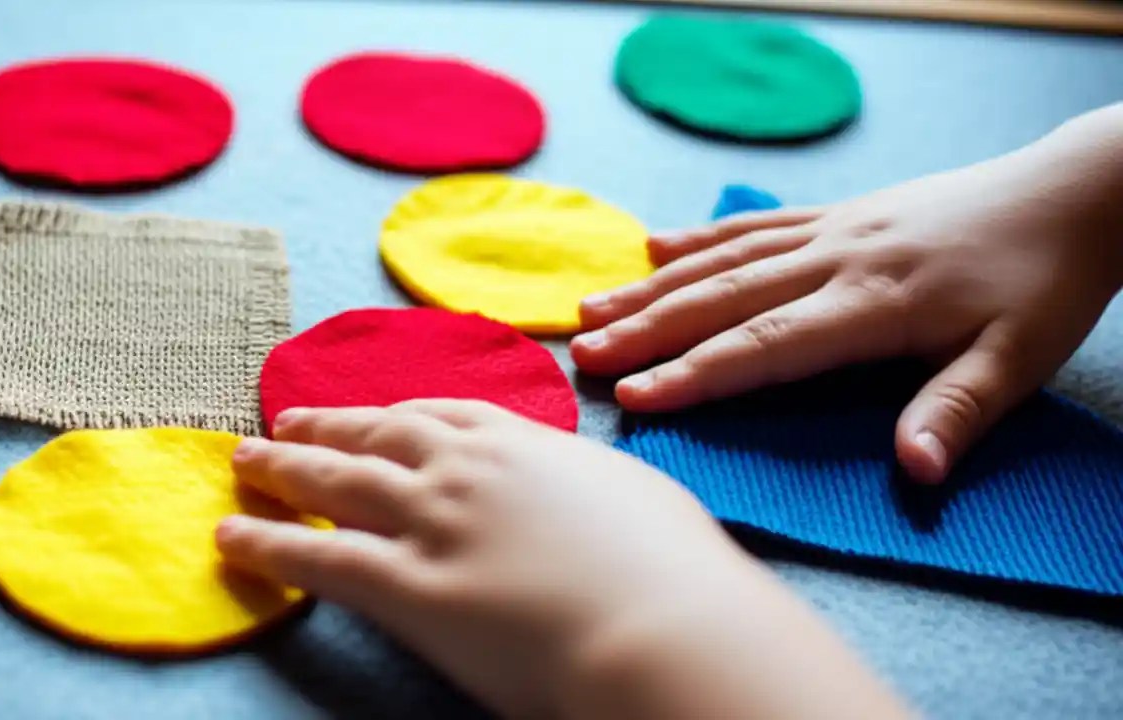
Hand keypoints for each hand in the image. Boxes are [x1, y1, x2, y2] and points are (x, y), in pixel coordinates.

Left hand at [216, 401, 907, 718]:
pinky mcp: (406, 585)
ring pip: (335, 484)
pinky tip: (231, 537)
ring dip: (281, 471)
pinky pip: (317, 556)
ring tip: (243, 462)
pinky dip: (266, 543)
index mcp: (522, 442)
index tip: (365, 414)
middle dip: (323, 427)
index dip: (391, 414)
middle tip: (280, 424)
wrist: (664, 625)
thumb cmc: (671, 570)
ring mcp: (430, 520)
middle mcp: (464, 467)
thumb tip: (581, 492)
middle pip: (373, 436)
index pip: (440, 414)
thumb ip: (587, 485)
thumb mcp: (635, 498)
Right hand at [572, 108, 1122, 484]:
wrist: (1071, 193)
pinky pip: (753, 224)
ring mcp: (831, 229)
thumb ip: (957, 411)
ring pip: (724, 260)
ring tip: (591, 310)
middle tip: (583, 356)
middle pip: (724, 299)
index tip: (636, 398)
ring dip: (653, 287)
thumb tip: (913, 473)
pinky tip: (653, 247)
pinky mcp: (836, 212)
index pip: (766, 346)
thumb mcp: (1019, 357)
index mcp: (875, 303)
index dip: (696, 375)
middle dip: (648, 330)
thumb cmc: (1045, 285)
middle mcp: (837, 259)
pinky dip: (699, 237)